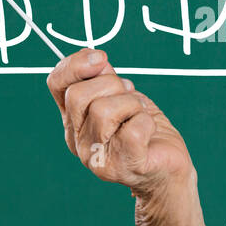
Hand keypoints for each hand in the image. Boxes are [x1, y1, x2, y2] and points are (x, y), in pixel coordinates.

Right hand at [46, 48, 194, 196]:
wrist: (168, 167)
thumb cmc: (144, 129)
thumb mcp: (121, 95)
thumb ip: (103, 77)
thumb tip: (94, 58)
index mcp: (74, 120)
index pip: (57, 84)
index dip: (74, 65)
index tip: (100, 59)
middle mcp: (78, 140)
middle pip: (78, 95)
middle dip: (111, 85)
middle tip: (130, 98)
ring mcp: (96, 157)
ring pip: (103, 110)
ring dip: (132, 104)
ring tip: (139, 115)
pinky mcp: (122, 165)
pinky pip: (133, 128)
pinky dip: (147, 122)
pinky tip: (149, 132)